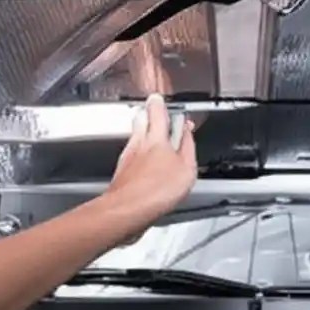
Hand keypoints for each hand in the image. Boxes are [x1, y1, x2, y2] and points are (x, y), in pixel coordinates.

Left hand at [102, 95, 197, 229]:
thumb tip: (186, 133)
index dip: (159, 103)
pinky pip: (131, 155)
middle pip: (140, 120)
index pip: (157, 111)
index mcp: (157, 138)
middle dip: (147, 114)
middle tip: (154, 112)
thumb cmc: (156, 191)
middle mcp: (139, 143)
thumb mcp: (187, 168)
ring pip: (135, 137)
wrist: (128, 211)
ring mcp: (127, 157)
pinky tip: (145, 165)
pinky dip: (138, 154)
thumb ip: (187, 146)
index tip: (160, 99)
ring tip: (153, 138)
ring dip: (143, 133)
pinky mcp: (122, 172)